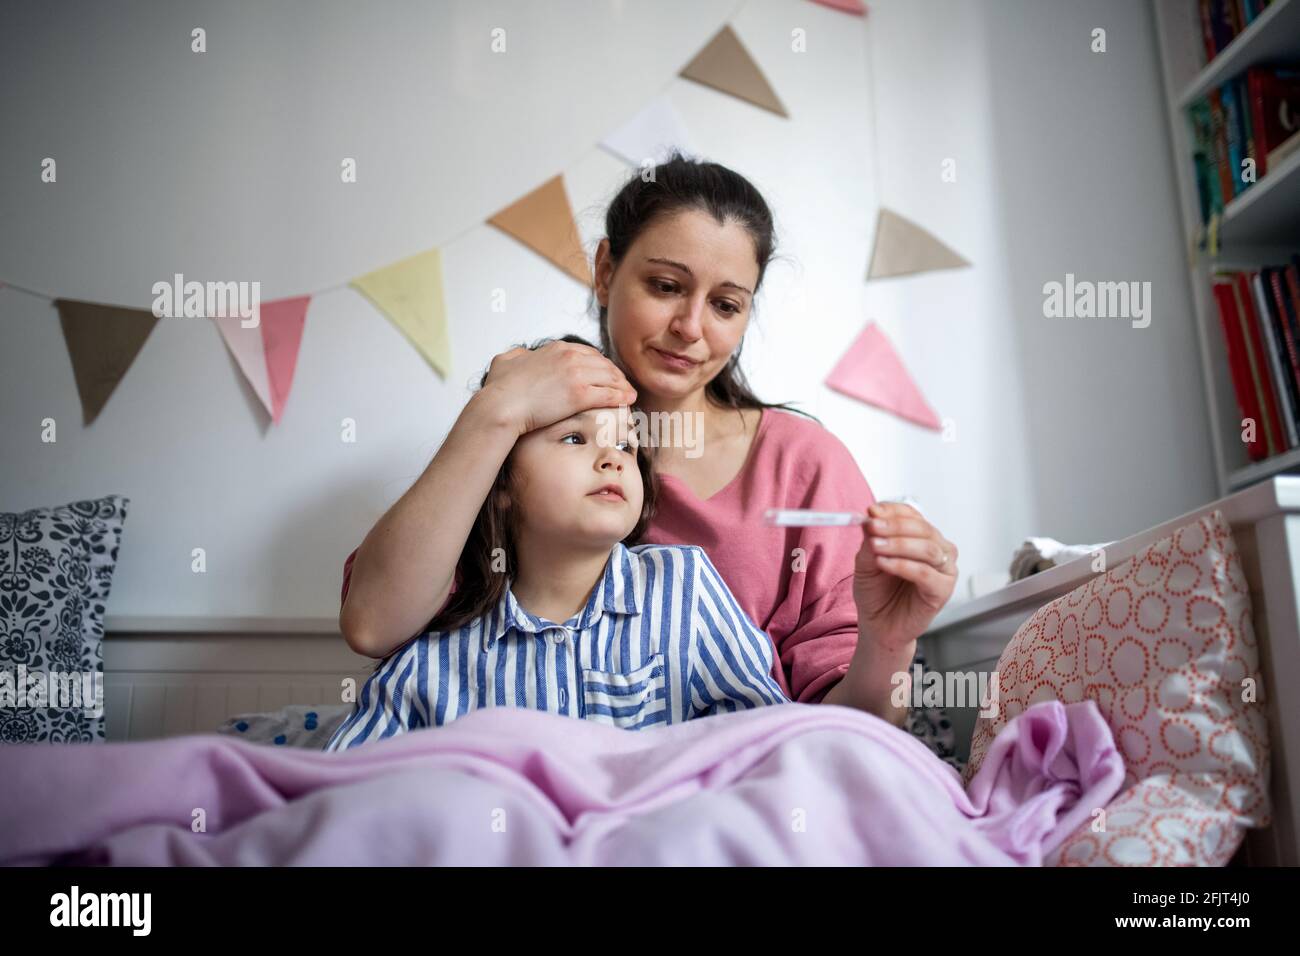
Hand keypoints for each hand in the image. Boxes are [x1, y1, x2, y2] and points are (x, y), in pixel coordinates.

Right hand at [479, 340, 636, 435]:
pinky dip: (621, 396)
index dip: (600, 364)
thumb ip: (517, 356)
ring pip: (610, 378)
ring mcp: (576, 374)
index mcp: (556, 348)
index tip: (606, 373)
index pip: (588, 352)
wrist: (501, 405)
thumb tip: (521, 355)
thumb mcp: (505, 361)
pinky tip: (628, 401)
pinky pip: (608, 394)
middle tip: (624, 384)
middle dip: (616, 374)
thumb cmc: (500, 389)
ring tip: (629, 394)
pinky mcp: (580, 394)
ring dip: (623, 385)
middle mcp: (569, 357)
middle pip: (603, 364)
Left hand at [852, 502, 957, 653]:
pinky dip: (903, 565)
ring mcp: (944, 570)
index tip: (871, 511)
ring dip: (899, 544)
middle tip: (872, 526)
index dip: (892, 510)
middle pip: (923, 528)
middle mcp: (938, 550)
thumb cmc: (877, 592)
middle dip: (895, 526)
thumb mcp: (866, 560)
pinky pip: (925, 573)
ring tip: (876, 546)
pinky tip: (884, 564)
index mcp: (921, 537)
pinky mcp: (943, 591)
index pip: (912, 515)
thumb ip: (871, 539)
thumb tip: (871, 516)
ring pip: (928, 549)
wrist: (878, 625)